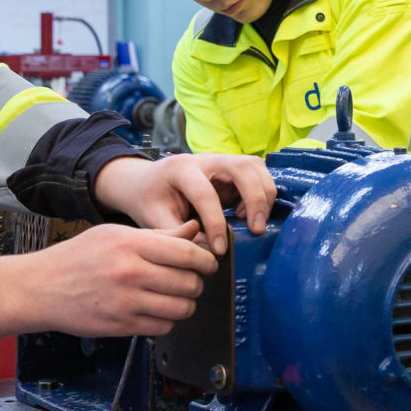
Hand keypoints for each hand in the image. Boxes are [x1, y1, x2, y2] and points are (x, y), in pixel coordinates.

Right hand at [0, 222, 217, 337]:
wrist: (41, 288)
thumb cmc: (78, 257)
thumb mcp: (115, 234)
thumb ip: (158, 235)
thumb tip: (194, 229)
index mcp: (130, 244)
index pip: (186, 254)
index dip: (206, 260)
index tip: (209, 263)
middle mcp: (129, 273)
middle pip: (188, 283)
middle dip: (197, 283)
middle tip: (192, 280)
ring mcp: (125, 302)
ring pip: (181, 309)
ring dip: (186, 304)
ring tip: (178, 297)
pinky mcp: (121, 326)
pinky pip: (163, 327)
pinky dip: (168, 320)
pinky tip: (158, 310)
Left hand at [92, 153, 275, 254]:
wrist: (146, 182)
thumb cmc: (149, 199)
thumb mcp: (154, 218)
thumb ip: (179, 234)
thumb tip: (207, 251)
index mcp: (181, 168)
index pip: (205, 193)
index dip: (215, 223)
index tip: (219, 250)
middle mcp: (205, 159)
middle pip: (242, 168)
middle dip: (255, 199)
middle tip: (256, 230)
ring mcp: (222, 160)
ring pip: (255, 167)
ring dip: (263, 195)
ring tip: (253, 224)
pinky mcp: (232, 169)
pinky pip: (258, 173)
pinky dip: (263, 193)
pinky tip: (248, 215)